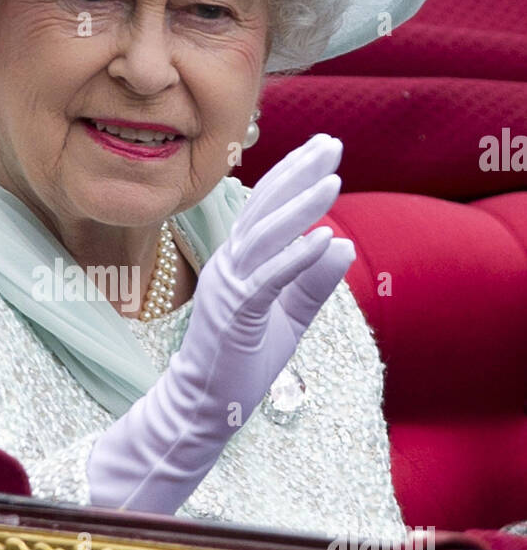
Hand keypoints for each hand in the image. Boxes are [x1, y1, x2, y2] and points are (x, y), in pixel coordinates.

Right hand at [87, 133, 355, 513]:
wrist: (206, 406)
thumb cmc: (242, 363)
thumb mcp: (289, 317)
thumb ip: (313, 282)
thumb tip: (342, 244)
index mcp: (238, 262)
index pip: (266, 208)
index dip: (294, 174)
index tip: (324, 147)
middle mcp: (228, 266)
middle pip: (264, 208)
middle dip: (299, 173)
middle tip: (333, 143)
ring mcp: (228, 287)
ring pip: (265, 236)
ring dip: (301, 206)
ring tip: (334, 179)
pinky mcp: (235, 314)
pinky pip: (268, 279)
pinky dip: (295, 258)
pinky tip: (323, 237)